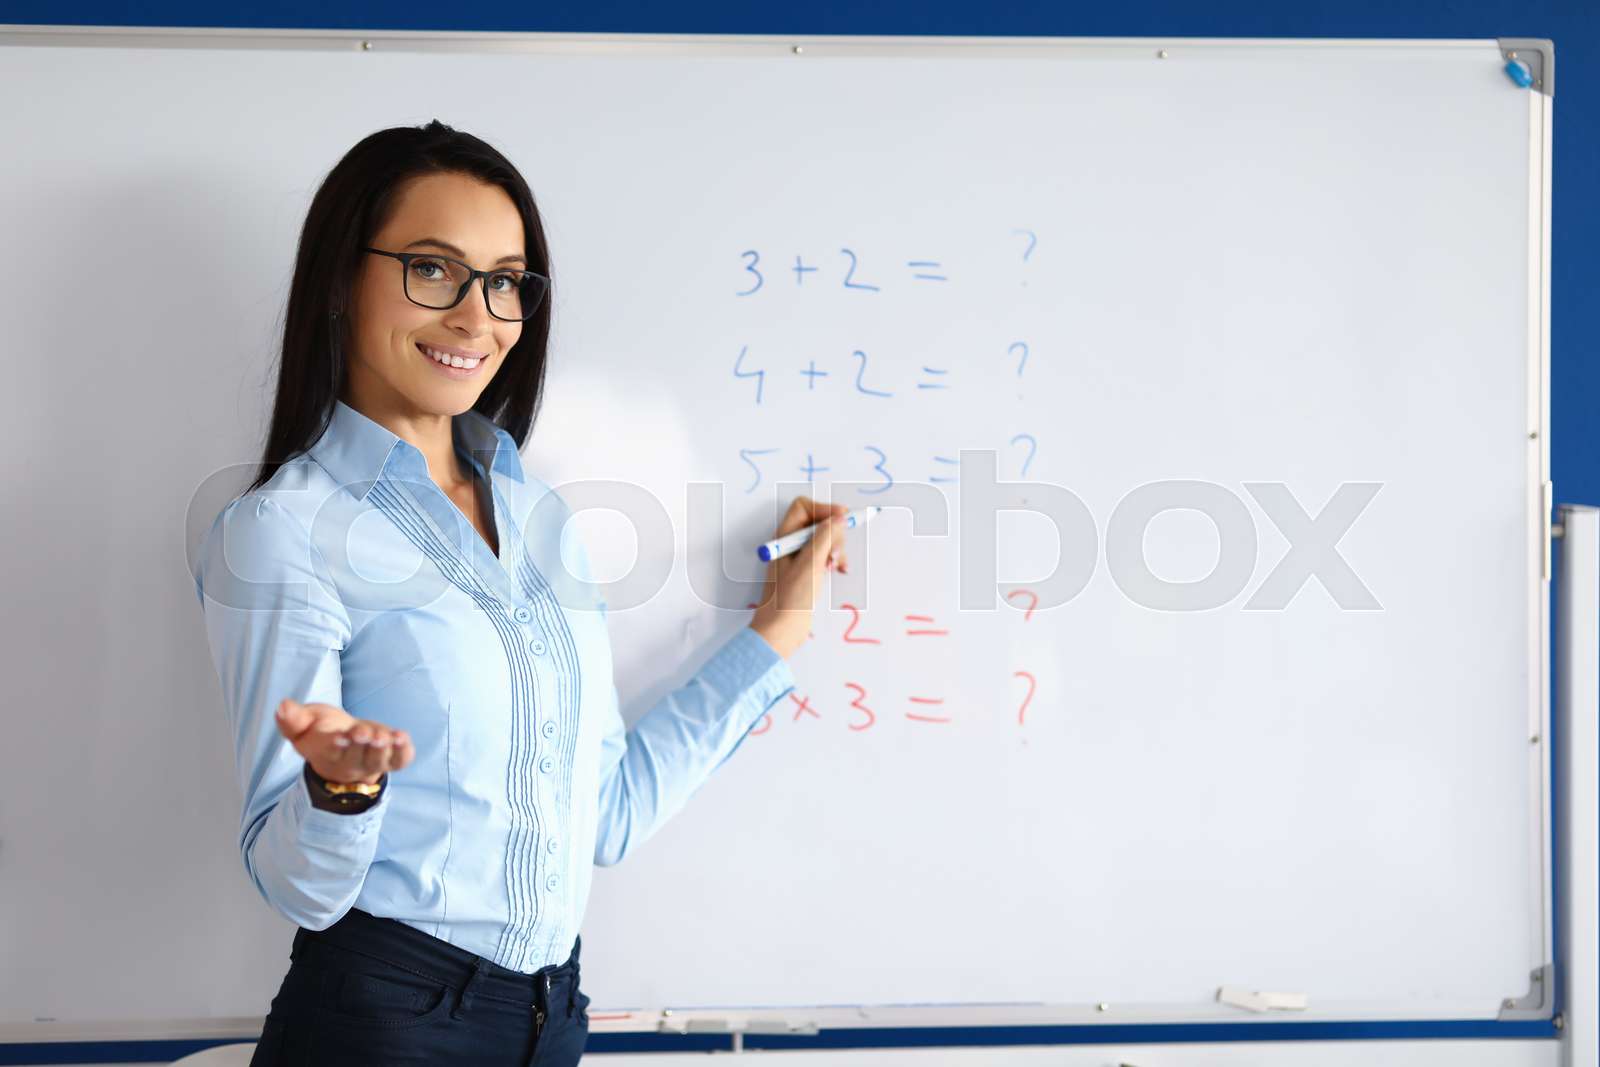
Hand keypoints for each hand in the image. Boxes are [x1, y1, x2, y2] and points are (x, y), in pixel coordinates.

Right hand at [274, 698, 414, 785]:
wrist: (346, 747)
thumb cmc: (322, 732)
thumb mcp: (303, 725)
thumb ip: (293, 719)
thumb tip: (282, 706)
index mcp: (326, 753)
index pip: (330, 752)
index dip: (335, 746)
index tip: (340, 737)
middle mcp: (351, 762)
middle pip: (356, 757)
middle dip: (361, 745)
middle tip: (364, 733)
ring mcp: (373, 762)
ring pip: (378, 760)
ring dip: (383, 749)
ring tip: (387, 737)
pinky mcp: (391, 759)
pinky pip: (399, 760)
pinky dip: (403, 751)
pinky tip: (402, 737)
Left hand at [749, 497, 848, 658]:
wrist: (780, 631)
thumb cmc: (789, 601)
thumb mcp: (810, 564)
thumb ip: (824, 537)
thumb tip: (837, 517)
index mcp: (784, 538)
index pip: (803, 507)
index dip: (824, 508)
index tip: (842, 517)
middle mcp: (790, 545)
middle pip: (817, 522)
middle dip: (833, 533)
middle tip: (836, 553)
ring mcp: (799, 558)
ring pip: (824, 540)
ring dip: (836, 548)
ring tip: (838, 565)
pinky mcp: (806, 572)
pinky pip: (824, 556)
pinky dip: (834, 560)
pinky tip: (839, 570)